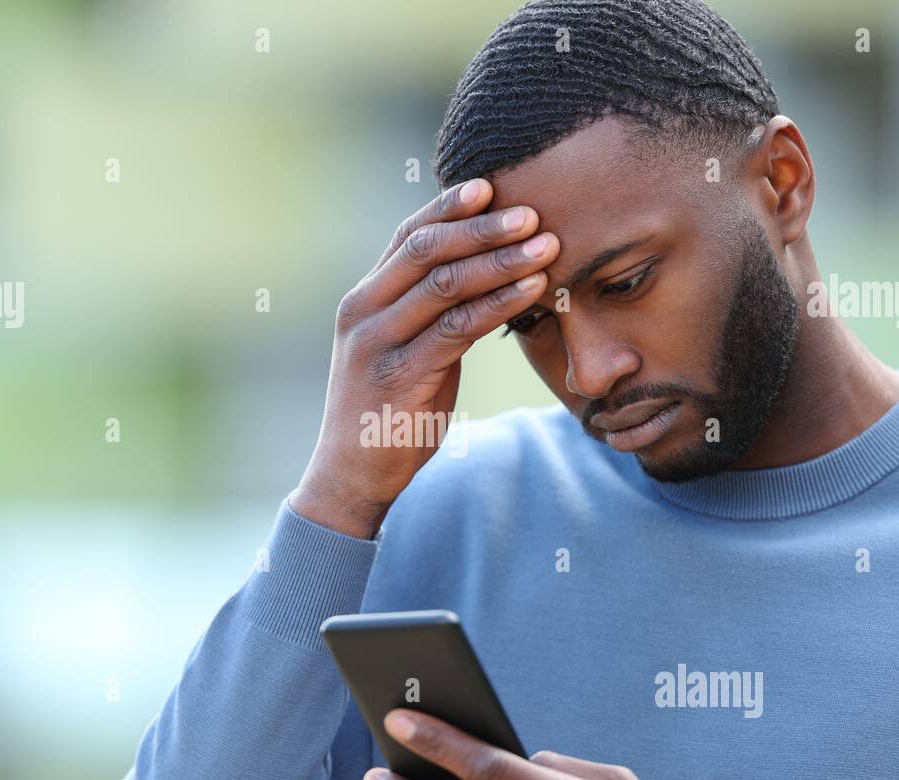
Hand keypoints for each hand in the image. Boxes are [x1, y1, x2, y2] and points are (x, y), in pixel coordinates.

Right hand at [290, 178, 559, 538]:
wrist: (351, 476)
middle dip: (482, 226)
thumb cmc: (389, 413)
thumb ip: (431, 314)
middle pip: (427, 249)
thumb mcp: (407, 352)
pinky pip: (456, 328)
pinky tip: (532, 290)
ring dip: (501, 260)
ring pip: (445, 283)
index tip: (492, 185)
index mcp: (365, 299)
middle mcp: (364, 311)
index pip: (409, 237)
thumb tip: (484, 278)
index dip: (449, 208)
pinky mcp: (399, 375)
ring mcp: (378, 342)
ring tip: (546, 244)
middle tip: (533, 210)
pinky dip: (498, 304)